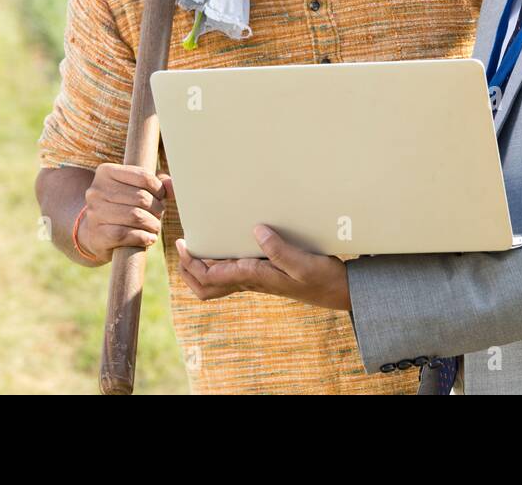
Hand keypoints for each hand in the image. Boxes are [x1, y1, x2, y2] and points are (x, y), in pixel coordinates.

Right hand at [79, 163, 171, 260]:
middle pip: (141, 198)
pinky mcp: (96, 234)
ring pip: (135, 216)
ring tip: (154, 227)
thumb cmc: (122, 205)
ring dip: (152, 224)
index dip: (159, 189)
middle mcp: (96, 190)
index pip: (144, 176)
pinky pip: (125, 234)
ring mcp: (94, 212)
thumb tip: (173, 185)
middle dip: (157, 209)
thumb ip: (158, 184)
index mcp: (106, 172)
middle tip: (158, 215)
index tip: (160, 197)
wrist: (95, 233)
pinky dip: (143, 237)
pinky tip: (148, 238)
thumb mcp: (137, 188)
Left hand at [176, 225, 350, 310]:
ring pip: (215, 285)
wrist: (338, 292)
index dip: (192, 262)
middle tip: (183, 247)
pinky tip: (221, 250)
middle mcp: (250, 282)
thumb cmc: (322, 278)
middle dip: (188, 270)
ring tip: (195, 248)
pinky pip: (229, 277)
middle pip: (206, 287)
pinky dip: (216, 267)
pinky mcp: (262, 277)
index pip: (212, 276)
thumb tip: (257, 230)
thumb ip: (280, 249)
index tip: (184, 244)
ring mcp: (255, 281)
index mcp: (255, 277)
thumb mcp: (304, 262)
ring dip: (198, 271)